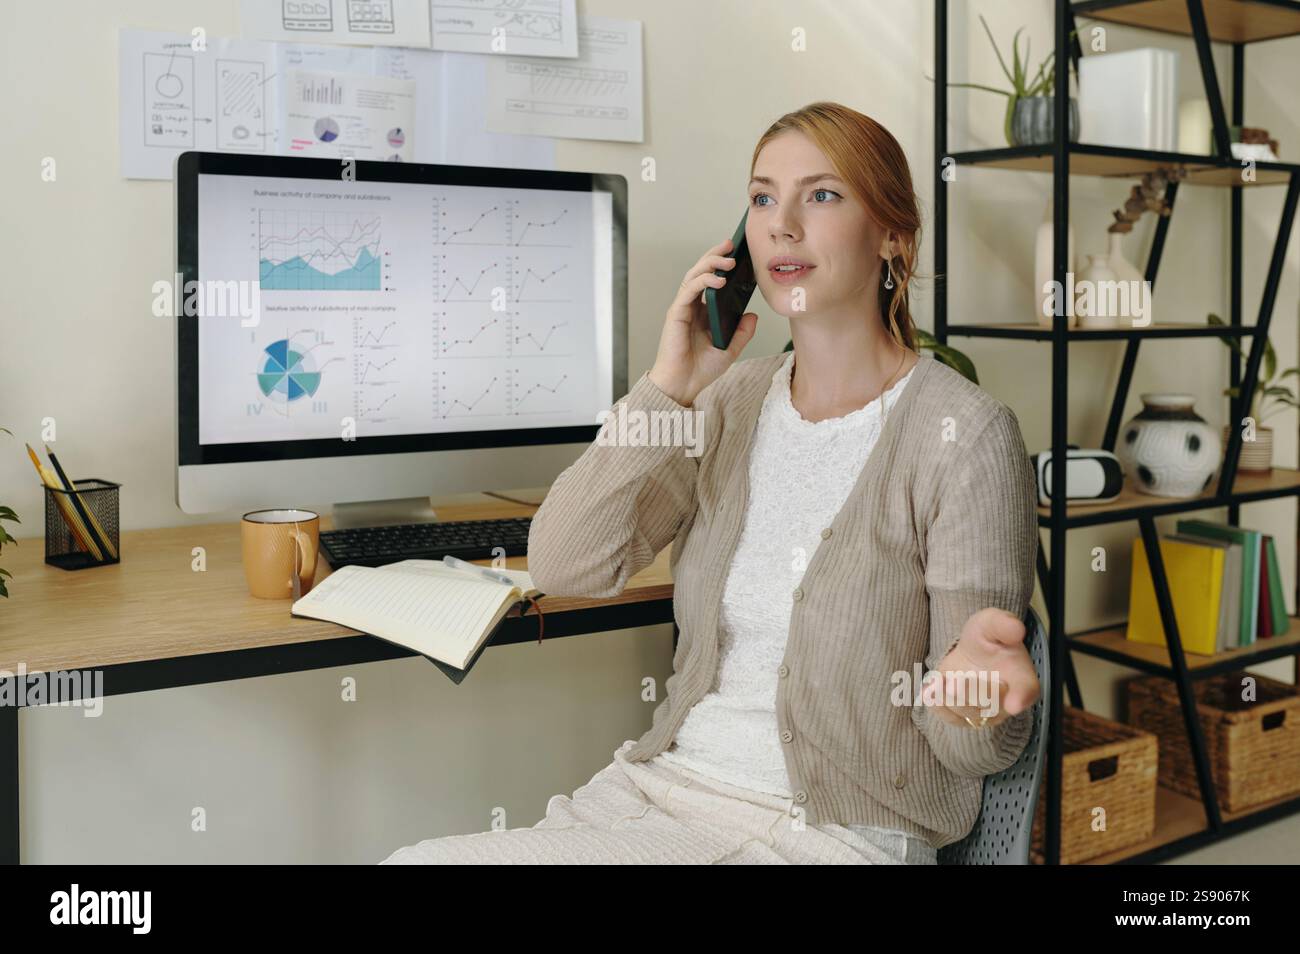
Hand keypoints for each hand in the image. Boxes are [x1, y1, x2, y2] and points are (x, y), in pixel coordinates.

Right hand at [647, 238, 758, 406]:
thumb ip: (742, 332)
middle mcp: (692, 306)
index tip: (738, 253)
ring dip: (710, 263)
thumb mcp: (731, 349)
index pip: (711, 280)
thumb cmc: (701, 368)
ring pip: (694, 275)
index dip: (722, 265)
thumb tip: (754, 315)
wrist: (683, 384)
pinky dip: (703, 281)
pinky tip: (718, 279)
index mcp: (703, 311)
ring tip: (729, 259)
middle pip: (701, 271)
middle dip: (715, 255)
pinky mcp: (677, 313)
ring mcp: (683, 308)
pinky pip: (690, 289)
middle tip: (731, 244)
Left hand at [927, 607, 1039, 729]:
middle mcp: (1005, 701)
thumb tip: (1016, 628)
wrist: (968, 653)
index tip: (1014, 704)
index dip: (1021, 697)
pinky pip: (948, 717)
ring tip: (940, 681)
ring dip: (950, 698)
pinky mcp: (962, 717)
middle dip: (971, 692)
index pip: (1027, 690)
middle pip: (990, 703)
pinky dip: (937, 704)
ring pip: (968, 712)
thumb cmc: (985, 638)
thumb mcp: (991, 623)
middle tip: (956, 681)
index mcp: (1020, 677)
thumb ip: (1002, 624)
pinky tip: (929, 690)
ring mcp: (983, 713)